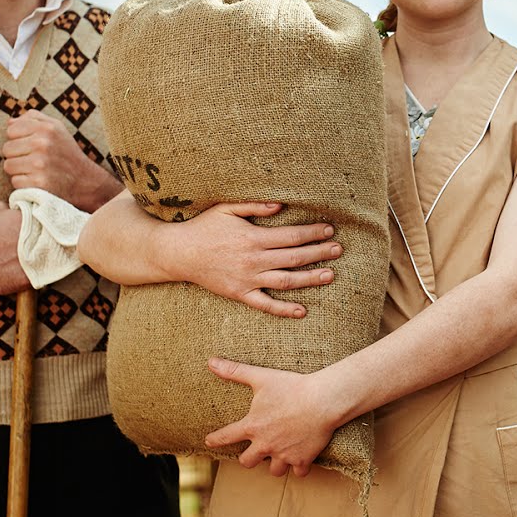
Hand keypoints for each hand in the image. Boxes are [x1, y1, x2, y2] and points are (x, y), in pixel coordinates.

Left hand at [3, 110, 117, 211]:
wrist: (85, 181)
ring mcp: (40, 164)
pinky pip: (15, 181)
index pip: (11, 130)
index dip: (19, 139)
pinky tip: (37, 181)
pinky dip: (23, 184)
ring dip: (18, 170)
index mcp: (46, 128)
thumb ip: (34, 119)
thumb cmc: (66, 153)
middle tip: (33, 160)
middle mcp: (43, 144)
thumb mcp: (57, 128)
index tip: (31, 146)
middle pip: (7, 149)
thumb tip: (10, 122)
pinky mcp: (38, 183)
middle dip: (17, 155)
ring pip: (8, 166)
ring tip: (35, 170)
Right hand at [170, 202, 341, 317]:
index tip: (329, 230)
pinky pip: (265, 305)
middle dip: (319, 253)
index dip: (313, 233)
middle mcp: (254, 260)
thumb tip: (281, 205)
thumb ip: (255, 206)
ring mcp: (248, 279)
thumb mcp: (227, 208)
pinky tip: (302, 311)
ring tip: (330, 274)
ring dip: (310, 279)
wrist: (178, 253)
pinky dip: (284, 310)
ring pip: (286, 281)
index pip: (292, 236)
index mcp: (253, 238)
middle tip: (338, 250)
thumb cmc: (203, 227)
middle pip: (294, 257)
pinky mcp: (240, 294)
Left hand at [205, 358, 342, 476]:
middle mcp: (265, 444)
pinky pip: (298, 472)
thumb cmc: (292, 387)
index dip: (215, 439)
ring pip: (274, 471)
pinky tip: (300, 461)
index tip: (209, 442)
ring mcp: (284, 454)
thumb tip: (211, 361)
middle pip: (247, 462)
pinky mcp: (302, 459)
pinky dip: (299, 468)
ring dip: (275, 465)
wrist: (322, 400)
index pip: (226, 436)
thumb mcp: (261, 377)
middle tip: (255, 452)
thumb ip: (234, 371)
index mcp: (252, 426)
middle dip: (249, 458)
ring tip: (278, 456)